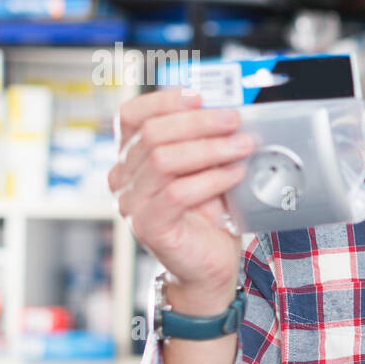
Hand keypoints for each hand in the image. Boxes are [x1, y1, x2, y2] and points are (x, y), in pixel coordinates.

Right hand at [109, 88, 253, 305]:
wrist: (209, 266)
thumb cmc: (209, 215)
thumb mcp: (206, 169)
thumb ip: (205, 141)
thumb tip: (228, 109)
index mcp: (130, 157)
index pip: (130, 115)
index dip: (164, 100)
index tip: (200, 97)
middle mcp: (121, 178)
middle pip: (152, 133)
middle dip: (199, 122)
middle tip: (235, 121)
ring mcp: (130, 203)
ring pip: (163, 159)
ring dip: (210, 148)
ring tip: (243, 146)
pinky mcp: (147, 226)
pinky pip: (177, 192)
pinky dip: (211, 178)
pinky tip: (235, 174)